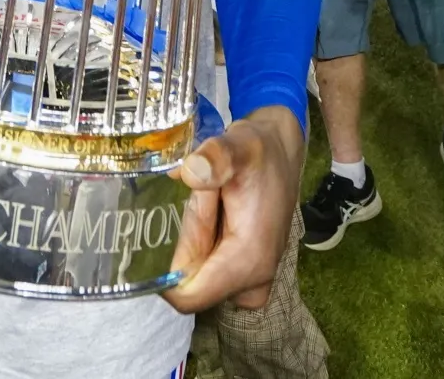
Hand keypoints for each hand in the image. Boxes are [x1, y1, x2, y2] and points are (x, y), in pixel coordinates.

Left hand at [163, 106, 304, 312]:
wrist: (279, 154)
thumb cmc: (258, 152)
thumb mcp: (236, 146)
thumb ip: (215, 158)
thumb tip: (190, 172)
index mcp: (250, 261)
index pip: (188, 297)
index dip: (165, 270)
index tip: (171, 225)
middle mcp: (252, 282)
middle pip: (188, 280)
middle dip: (184, 242)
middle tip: (203, 201)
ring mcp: (250, 284)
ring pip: (195, 272)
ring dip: (194, 238)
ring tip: (212, 202)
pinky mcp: (245, 277)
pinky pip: (206, 268)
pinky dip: (200, 241)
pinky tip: (213, 212)